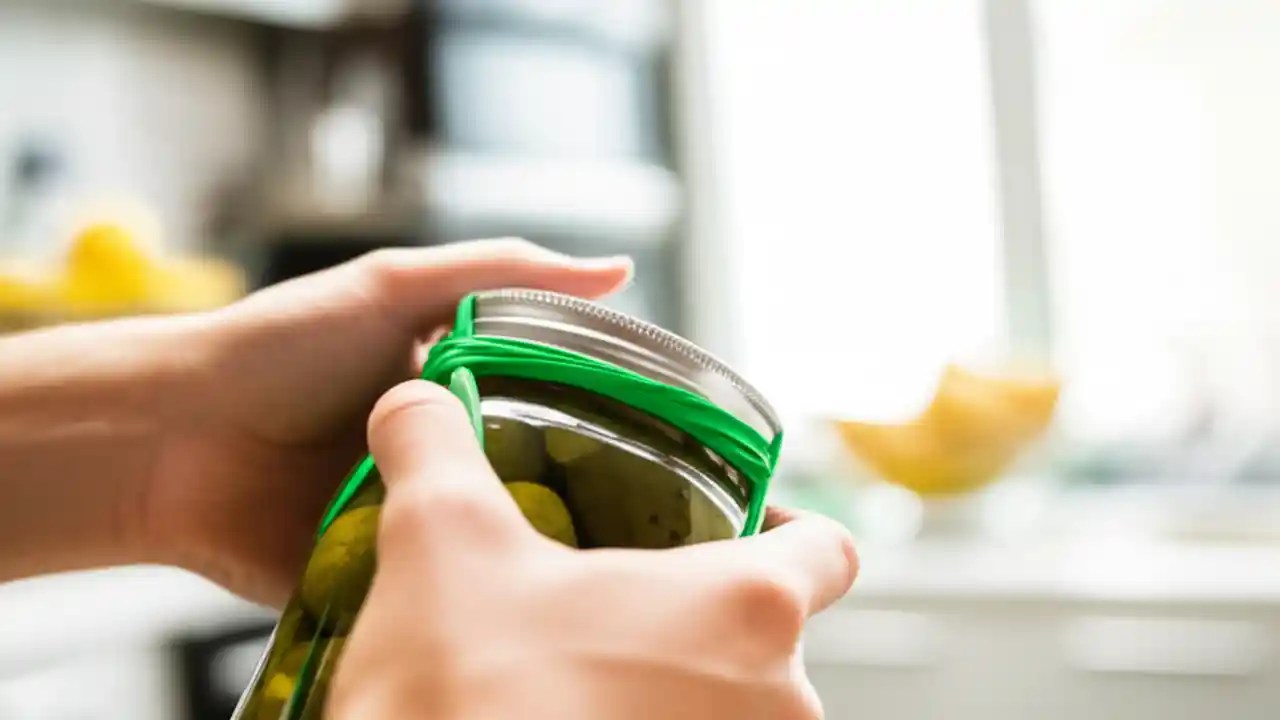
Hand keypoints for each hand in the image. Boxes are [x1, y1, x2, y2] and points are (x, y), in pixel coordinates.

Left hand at [145, 240, 630, 604]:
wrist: (175, 440)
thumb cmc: (277, 348)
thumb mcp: (395, 286)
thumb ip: (503, 271)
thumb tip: (620, 268)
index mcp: (450, 386)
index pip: (547, 403)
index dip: (595, 418)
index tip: (656, 439)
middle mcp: (437, 452)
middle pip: (527, 476)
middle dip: (571, 496)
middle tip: (634, 517)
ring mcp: (408, 515)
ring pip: (485, 536)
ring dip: (515, 545)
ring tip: (578, 565)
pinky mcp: (377, 575)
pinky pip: (432, 589)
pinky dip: (456, 591)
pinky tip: (502, 598)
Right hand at [329, 380, 857, 719]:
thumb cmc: (468, 700)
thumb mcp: (438, 544)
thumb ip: (435, 448)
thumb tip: (416, 403)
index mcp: (749, 608)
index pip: (828, 549)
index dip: (786, 530)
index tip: (733, 529)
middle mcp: (781, 707)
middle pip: (770, 640)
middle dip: (696, 623)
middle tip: (609, 614)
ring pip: (736, 714)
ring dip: (675, 695)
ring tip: (579, 687)